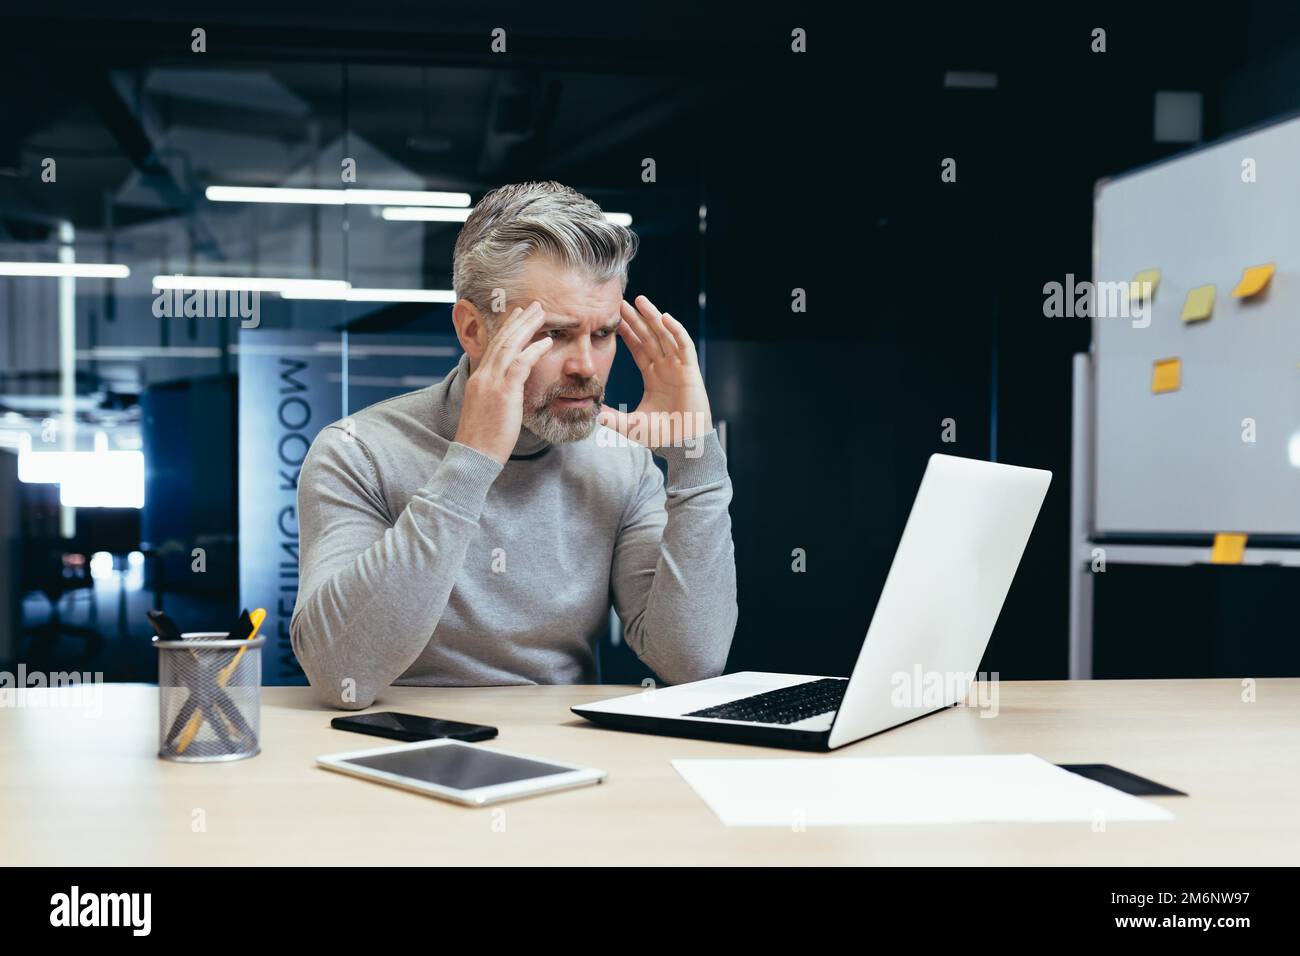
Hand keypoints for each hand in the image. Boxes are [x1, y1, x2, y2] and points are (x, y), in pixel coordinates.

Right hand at [454, 301, 553, 463]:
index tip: (518, 316)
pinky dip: (535, 350)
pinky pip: (521, 364)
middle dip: (519, 320)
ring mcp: (492, 383)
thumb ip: (496, 396)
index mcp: (479, 379)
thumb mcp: (487, 411)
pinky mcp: (503, 393)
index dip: (507, 329)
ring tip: (542, 313)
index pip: (493, 346)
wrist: (473, 456)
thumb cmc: (483, 440)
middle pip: (502, 340)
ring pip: (510, 345)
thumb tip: (508, 393)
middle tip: (534, 306)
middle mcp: (483, 376)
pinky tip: (548, 342)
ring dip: (528, 327)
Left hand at [599, 295, 712, 449]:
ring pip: (665, 336)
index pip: (638, 349)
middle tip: (622, 302)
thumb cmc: (661, 437)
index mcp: (653, 377)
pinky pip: (684, 346)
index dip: (627, 333)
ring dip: (654, 318)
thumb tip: (592, 414)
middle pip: (650, 337)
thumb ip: (612, 418)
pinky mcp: (691, 372)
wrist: (683, 447)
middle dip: (636, 319)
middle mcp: (666, 369)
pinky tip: (664, 317)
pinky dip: (676, 331)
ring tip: (640, 301)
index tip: (614, 319)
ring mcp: (679, 368)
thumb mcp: (630, 425)